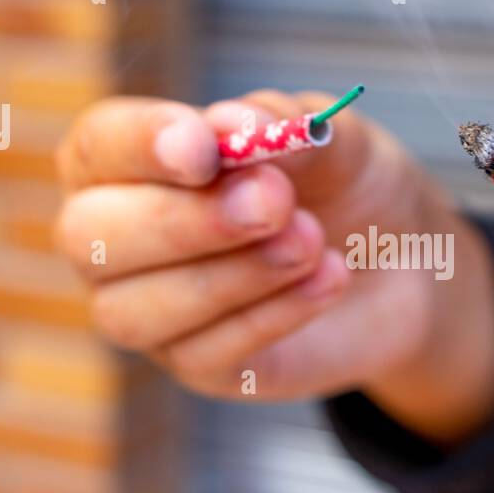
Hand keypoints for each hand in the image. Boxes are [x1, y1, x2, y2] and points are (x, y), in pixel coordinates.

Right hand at [53, 91, 493, 441]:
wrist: (402, 261)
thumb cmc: (340, 184)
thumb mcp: (329, 136)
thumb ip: (280, 124)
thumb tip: (233, 128)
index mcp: (129, 161)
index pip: (97, 147)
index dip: (141, 145)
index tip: (206, 147)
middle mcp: (115, 241)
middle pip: (91, 238)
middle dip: (184, 220)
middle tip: (274, 201)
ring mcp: (151, 312)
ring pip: (136, 311)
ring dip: (231, 274)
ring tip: (310, 240)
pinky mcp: (201, 368)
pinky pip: (204, 353)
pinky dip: (270, 314)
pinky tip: (328, 277)